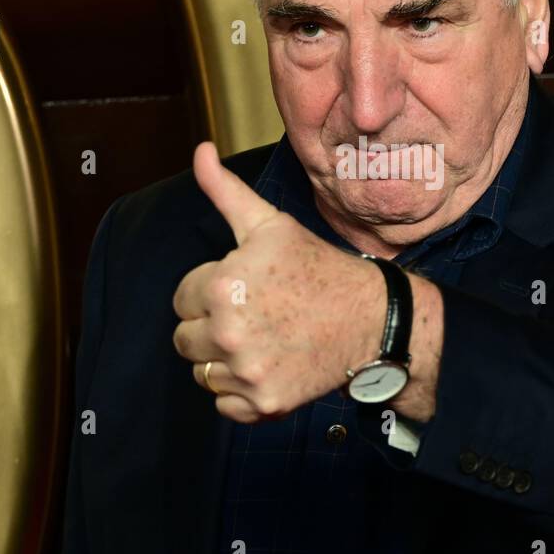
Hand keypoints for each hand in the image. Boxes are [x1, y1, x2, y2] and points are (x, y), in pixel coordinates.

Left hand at [172, 142, 385, 422]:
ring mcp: (246, 371)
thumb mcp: (270, 225)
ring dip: (224, 359)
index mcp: (222, 286)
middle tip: (256, 315)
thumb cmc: (317, 268)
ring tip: (264, 339)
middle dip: (211, 326)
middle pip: (185, 339)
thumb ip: (225, 191)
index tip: (247, 289)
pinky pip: (224, 403)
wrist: (371, 319)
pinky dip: (242, 391)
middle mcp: (229, 332)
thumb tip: (199, 149)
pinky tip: (271, 366)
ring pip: (202, 372)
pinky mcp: (263, 404)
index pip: (182, 298)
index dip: (212, 291)